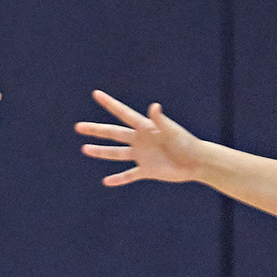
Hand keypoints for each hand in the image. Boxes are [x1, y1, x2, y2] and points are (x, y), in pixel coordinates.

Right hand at [75, 89, 204, 185]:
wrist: (197, 162)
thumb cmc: (187, 143)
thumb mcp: (172, 131)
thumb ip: (161, 120)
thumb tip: (153, 106)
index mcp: (145, 128)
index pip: (123, 113)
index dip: (109, 104)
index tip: (96, 94)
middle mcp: (140, 140)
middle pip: (113, 133)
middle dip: (96, 130)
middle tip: (78, 126)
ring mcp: (141, 155)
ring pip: (116, 153)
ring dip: (100, 151)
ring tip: (85, 149)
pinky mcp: (146, 170)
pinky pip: (129, 175)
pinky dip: (119, 179)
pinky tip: (107, 182)